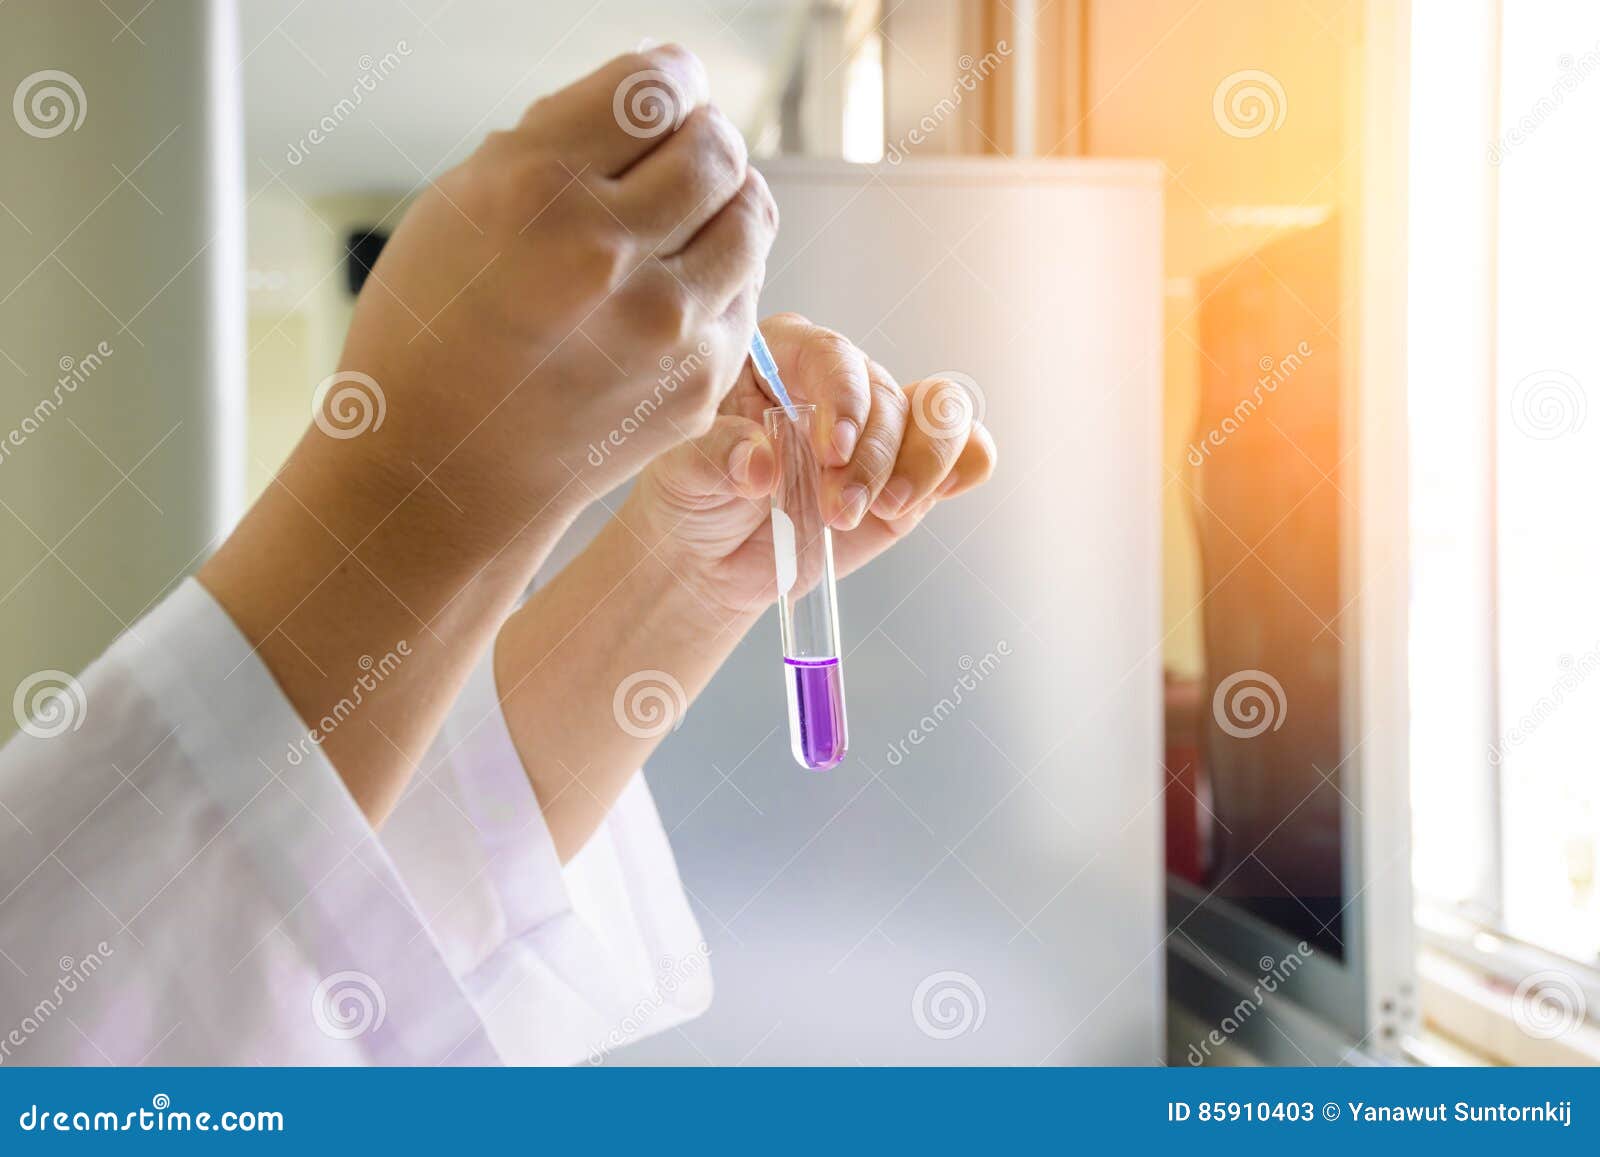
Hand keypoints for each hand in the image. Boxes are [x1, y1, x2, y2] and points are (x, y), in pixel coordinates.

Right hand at [334, 42, 778, 526]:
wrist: (444, 469)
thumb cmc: (438, 329)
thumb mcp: (462, 200)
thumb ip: (562, 136)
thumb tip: (661, 83)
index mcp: (536, 189)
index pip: (658, 84)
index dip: (669, 78)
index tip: (663, 94)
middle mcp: (607, 255)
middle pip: (717, 146)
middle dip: (699, 138)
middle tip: (670, 157)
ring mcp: (662, 326)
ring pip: (752, 212)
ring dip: (724, 200)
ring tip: (681, 217)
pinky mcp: (697, 380)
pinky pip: (746, 288)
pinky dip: (719, 274)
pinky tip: (669, 287)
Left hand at [624, 313, 997, 617]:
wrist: (711, 557)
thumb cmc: (693, 495)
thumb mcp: (687, 472)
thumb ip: (721, 457)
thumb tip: (761, 464)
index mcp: (780, 355)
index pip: (829, 357)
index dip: (842, 399)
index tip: (832, 451)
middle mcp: (838, 381)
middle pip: (885, 396)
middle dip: (872, 458)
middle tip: (838, 510)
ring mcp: (880, 426)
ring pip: (933, 418)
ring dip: (918, 467)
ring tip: (883, 511)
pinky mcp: (910, 470)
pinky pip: (962, 448)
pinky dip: (966, 463)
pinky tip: (942, 491)